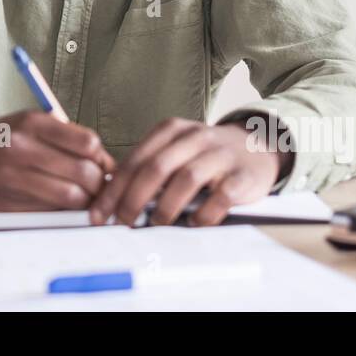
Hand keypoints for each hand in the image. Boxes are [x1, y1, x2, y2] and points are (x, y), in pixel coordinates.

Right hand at [0, 111, 115, 210]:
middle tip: (98, 190)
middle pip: (83, 172)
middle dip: (99, 185)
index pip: (87, 143)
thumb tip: (104, 162)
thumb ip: (62, 138)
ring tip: (82, 201)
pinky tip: (58, 206)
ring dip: (83, 203)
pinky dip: (60, 212)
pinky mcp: (3, 200)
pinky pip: (47, 211)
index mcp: (32, 121)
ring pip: (69, 196)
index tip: (102, 167)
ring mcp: (11, 175)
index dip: (102, 159)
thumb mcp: (25, 124)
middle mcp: (22, 145)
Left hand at [90, 119, 285, 226]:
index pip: (135, 161)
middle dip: (132, 199)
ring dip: (165, 207)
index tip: (98, 214)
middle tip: (121, 223)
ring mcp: (220, 155)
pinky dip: (203, 214)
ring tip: (154, 225)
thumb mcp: (176, 150)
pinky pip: (219, 197)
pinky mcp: (242, 176)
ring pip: (186, 179)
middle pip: (156, 168)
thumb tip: (112, 200)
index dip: (113, 190)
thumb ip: (148, 168)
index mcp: (171, 130)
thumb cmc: (206, 155)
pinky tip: (193, 224)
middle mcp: (194, 137)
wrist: (257, 146)